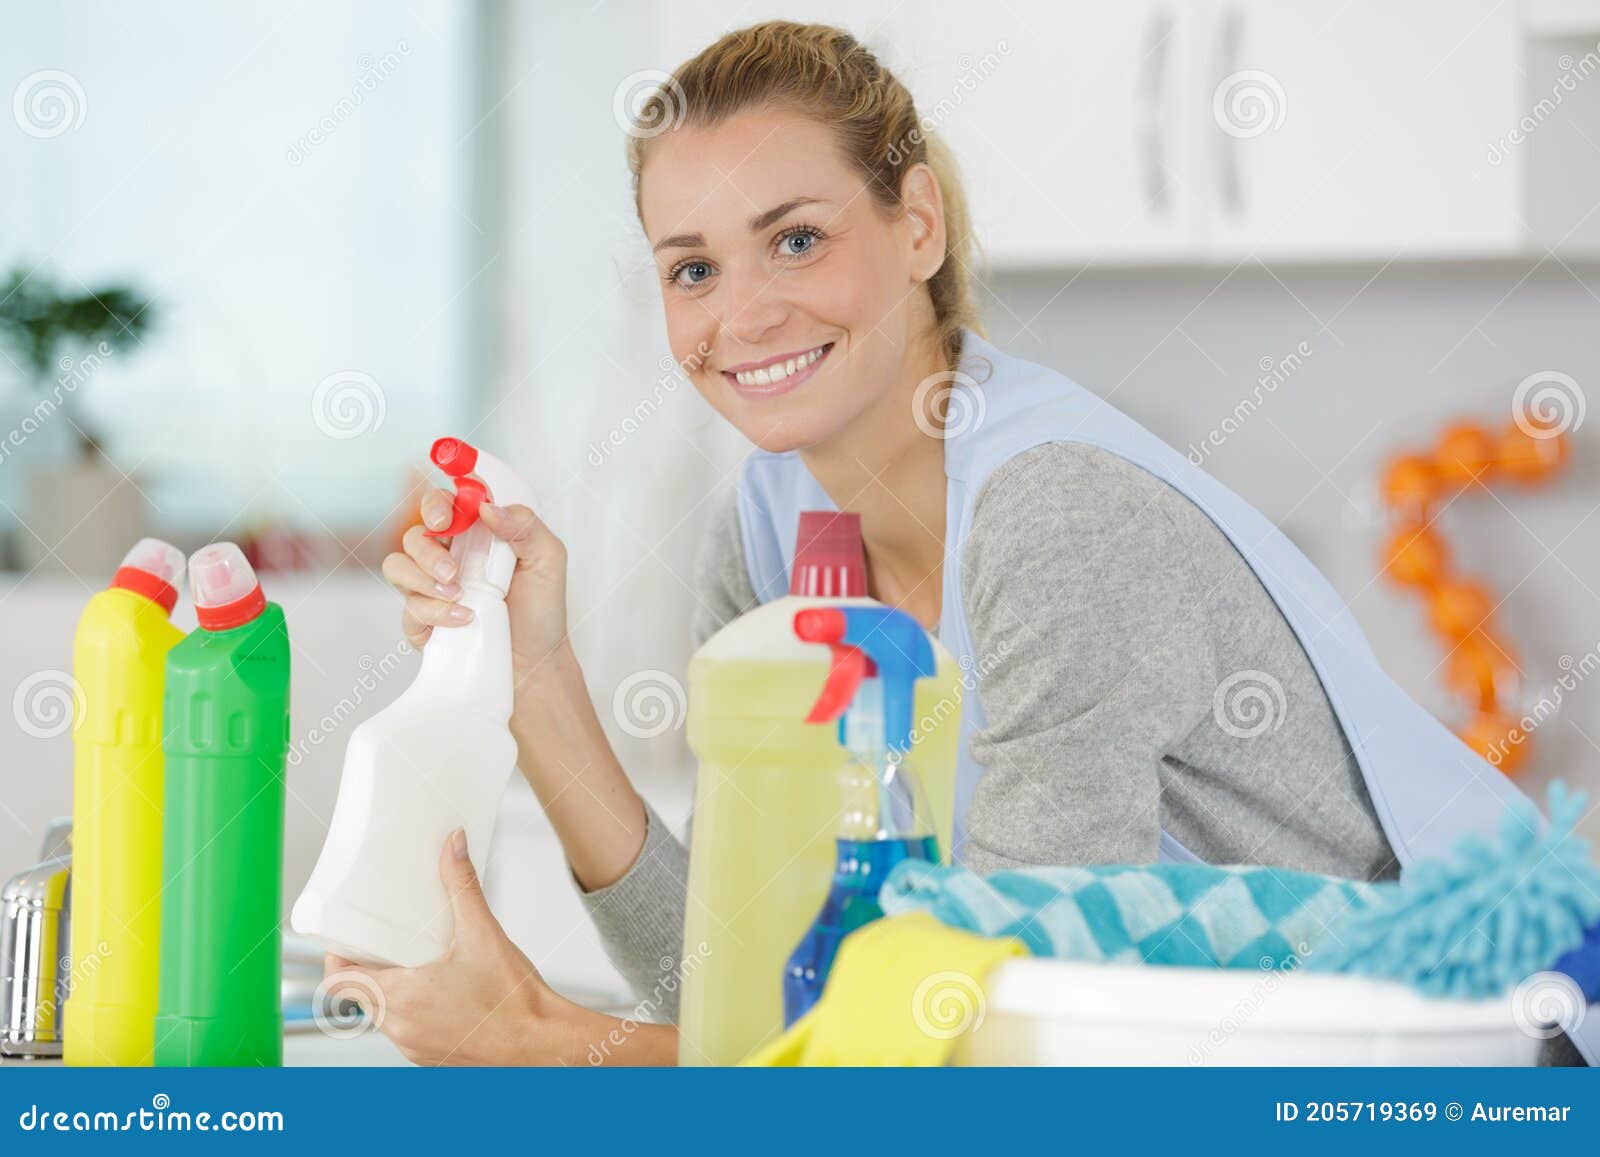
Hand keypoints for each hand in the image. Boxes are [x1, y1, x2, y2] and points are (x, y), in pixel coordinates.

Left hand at [322, 830, 570, 1065]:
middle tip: (384, 940)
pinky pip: (406, 1031)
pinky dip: (411, 1009)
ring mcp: (415, 1046)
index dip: (336, 956)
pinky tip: (438, 990)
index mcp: (402, 997)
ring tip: (413, 962)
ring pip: (382, 1015)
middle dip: (368, 966)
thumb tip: (453, 846)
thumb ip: (462, 886)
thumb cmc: (513, 1000)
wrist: (541, 1041)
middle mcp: (401, 1027)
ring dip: (389, 989)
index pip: (339, 981)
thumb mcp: (483, 933)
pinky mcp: (432, 1056)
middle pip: (360, 995)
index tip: (346, 937)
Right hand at [382, 490, 569, 683]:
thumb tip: (489, 508)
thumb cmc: (541, 609)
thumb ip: (525, 526)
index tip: (444, 518)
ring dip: (424, 582)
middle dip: (428, 552)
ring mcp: (431, 587)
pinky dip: (433, 614)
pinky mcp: (422, 620)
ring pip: (398, 567)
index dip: (436, 504)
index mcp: (475, 534)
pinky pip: (408, 609)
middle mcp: (448, 556)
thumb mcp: (548, 559)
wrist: (535, 662)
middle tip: (454, 573)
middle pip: (414, 535)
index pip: (443, 504)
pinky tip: (462, 620)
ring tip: (459, 598)